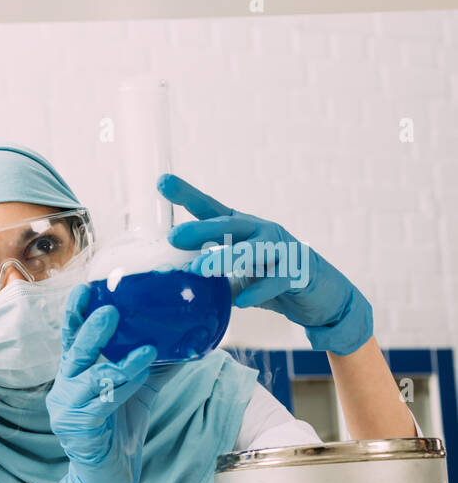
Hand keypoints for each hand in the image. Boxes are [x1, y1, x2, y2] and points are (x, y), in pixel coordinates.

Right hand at [46, 284, 158, 482]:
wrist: (108, 479)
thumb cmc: (117, 432)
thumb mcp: (138, 392)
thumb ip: (153, 367)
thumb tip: (188, 342)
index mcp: (75, 375)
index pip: (72, 339)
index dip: (76, 315)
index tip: (85, 290)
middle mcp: (65, 388)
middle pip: (75, 352)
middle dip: (91, 330)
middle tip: (110, 309)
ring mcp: (67, 409)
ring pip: (92, 378)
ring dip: (119, 362)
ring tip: (146, 349)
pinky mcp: (78, 428)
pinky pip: (103, 402)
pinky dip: (123, 386)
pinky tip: (141, 376)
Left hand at [158, 173, 372, 355]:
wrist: (320, 297)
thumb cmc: (269, 281)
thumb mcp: (233, 278)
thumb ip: (207, 279)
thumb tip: (171, 285)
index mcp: (242, 230)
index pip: (211, 210)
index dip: (188, 195)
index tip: (162, 182)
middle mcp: (261, 232)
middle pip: (229, 226)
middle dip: (200, 230)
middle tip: (174, 237)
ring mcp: (282, 249)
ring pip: (252, 250)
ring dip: (225, 259)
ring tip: (199, 269)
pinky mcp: (298, 271)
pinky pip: (276, 279)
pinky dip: (258, 289)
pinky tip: (241, 301)